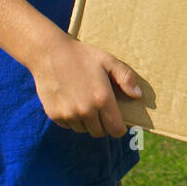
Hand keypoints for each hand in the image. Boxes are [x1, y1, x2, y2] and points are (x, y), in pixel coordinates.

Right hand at [29, 32, 143, 137]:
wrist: (48, 53)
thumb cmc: (81, 55)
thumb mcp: (108, 61)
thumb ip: (126, 78)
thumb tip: (137, 96)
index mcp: (102, 99)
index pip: (116, 130)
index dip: (119, 128)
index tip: (118, 122)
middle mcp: (85, 111)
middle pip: (99, 132)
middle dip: (103, 124)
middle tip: (101, 109)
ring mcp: (68, 114)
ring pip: (83, 129)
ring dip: (87, 122)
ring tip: (85, 102)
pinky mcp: (54, 115)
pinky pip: (68, 125)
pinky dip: (72, 119)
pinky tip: (71, 101)